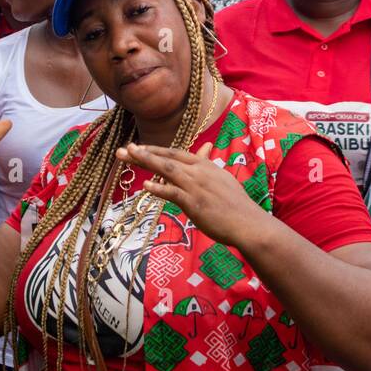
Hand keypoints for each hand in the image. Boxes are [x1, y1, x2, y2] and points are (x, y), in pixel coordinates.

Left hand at [117, 142, 267, 250]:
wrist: (247, 222)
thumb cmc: (235, 204)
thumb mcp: (221, 177)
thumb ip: (208, 164)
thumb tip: (205, 149)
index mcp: (204, 164)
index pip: (175, 153)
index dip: (155, 150)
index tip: (138, 148)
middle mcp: (198, 171)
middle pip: (166, 158)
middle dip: (143, 153)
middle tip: (124, 149)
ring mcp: (196, 186)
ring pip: (166, 169)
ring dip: (146, 161)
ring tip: (129, 156)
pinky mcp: (194, 203)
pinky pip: (173, 193)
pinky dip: (158, 188)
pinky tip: (145, 186)